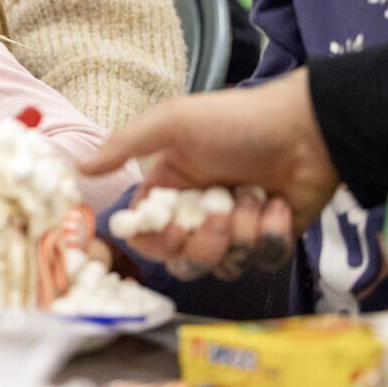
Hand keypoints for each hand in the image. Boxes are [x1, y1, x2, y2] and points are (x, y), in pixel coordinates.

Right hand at [77, 70, 339, 279]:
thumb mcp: (173, 122)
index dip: (154, 240)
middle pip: (184, 259)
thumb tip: (79, 168)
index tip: (169, 228)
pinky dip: (270, 233)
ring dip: (241, 231)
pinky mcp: (271, 238)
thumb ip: (124, 145)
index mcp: (171, 186)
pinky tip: (278, 204)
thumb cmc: (237, 122)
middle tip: (220, 214)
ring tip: (256, 195)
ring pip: (223, 264)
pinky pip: (262, 261)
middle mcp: (199, 211)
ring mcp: (237, 227)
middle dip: (203, 242)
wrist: (309, 130)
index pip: (147, 233)